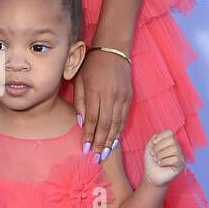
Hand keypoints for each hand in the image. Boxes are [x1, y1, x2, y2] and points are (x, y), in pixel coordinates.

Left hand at [74, 47, 132, 161]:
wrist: (113, 50)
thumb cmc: (91, 65)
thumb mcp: (80, 80)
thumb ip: (79, 102)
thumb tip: (80, 123)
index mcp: (95, 92)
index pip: (91, 119)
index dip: (88, 136)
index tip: (85, 149)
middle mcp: (110, 96)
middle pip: (105, 125)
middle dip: (100, 143)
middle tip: (95, 157)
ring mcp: (121, 97)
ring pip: (116, 124)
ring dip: (110, 140)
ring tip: (105, 153)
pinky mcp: (129, 97)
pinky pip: (124, 118)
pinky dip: (119, 130)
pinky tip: (115, 140)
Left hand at [141, 130, 184, 187]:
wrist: (150, 175)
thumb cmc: (151, 162)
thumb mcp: (149, 148)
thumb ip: (153, 139)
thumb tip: (158, 135)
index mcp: (169, 142)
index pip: (169, 132)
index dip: (160, 136)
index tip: (154, 143)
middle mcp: (176, 147)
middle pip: (172, 140)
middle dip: (159, 147)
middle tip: (154, 154)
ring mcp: (179, 156)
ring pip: (174, 149)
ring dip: (161, 155)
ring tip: (157, 160)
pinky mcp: (180, 165)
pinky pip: (175, 159)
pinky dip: (165, 162)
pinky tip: (162, 164)